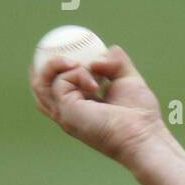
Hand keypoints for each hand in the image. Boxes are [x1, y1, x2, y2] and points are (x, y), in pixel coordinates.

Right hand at [29, 44, 166, 164]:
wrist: (145, 135)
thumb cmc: (142, 116)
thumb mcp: (129, 80)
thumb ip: (117, 63)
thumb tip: (109, 48)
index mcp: (81, 107)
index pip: (57, 87)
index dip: (57, 68)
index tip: (73, 53)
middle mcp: (68, 113)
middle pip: (39, 86)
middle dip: (45, 64)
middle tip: (62, 50)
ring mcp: (64, 114)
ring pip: (40, 82)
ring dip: (55, 64)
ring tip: (78, 63)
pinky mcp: (66, 112)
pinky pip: (60, 81)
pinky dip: (75, 73)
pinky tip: (94, 81)